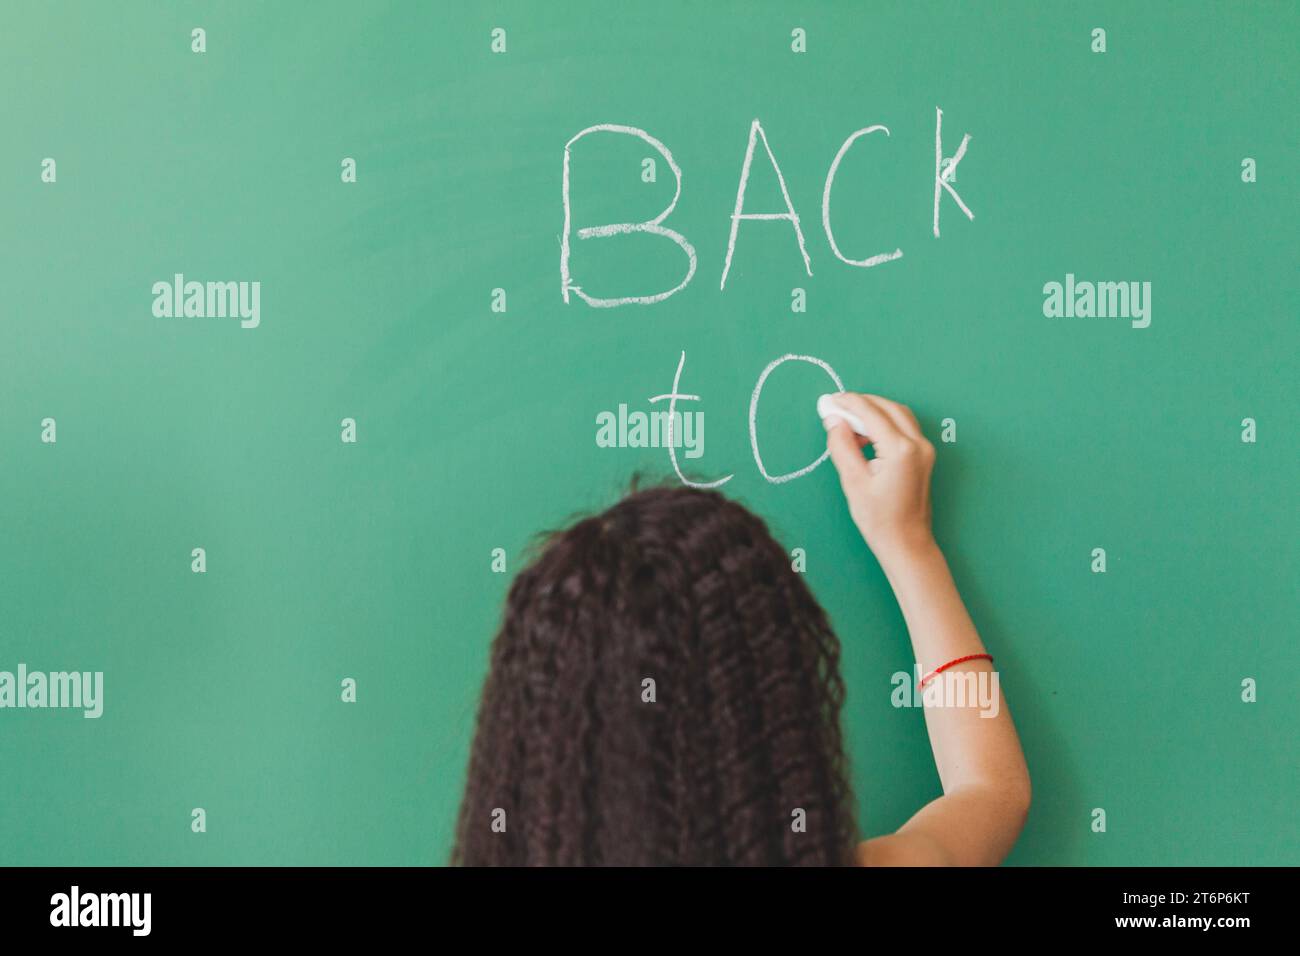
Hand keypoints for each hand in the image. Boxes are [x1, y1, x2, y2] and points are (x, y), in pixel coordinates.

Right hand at [823, 392, 936, 567]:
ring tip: (849, 425)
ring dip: (874, 411)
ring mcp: (925, 449)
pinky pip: (904, 426)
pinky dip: (884, 423)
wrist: (906, 542)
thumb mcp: (853, 481)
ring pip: (898, 413)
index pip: (871, 412)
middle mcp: (918, 444)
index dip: (848, 403)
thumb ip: (842, 446)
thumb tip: (834, 421)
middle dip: (861, 403)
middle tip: (836, 408)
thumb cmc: (880, 519)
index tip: (830, 402)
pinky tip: (866, 436)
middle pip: (887, 406)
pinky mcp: (924, 455)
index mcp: (900, 449)